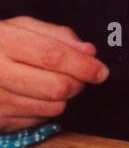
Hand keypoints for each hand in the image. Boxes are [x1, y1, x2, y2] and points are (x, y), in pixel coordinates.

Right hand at [0, 16, 108, 130]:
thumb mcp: (20, 27)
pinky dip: (46, 109)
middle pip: (57, 87)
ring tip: (51, 82)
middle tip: (78, 76)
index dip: (82, 65)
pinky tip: (33, 95)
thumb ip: (56, 35)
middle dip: (77, 83)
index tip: (101, 71)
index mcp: (3, 40)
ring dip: (63, 97)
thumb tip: (88, 51)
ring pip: (53, 107)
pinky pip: (40, 119)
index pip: (52, 55)